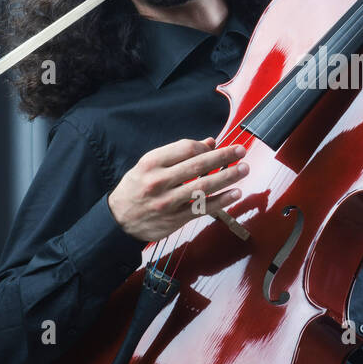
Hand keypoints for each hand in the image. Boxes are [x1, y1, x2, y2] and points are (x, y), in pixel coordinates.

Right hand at [108, 137, 247, 241]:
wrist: (118, 220)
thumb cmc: (136, 188)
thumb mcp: (149, 165)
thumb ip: (178, 154)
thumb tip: (209, 143)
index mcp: (151, 163)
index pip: (185, 149)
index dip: (205, 146)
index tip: (218, 146)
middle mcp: (159, 181)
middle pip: (198, 166)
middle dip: (223, 157)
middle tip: (241, 151)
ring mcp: (168, 202)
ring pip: (203, 187)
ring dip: (227, 177)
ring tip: (244, 169)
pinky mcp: (175, 219)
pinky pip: (202, 208)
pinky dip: (221, 201)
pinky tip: (235, 193)